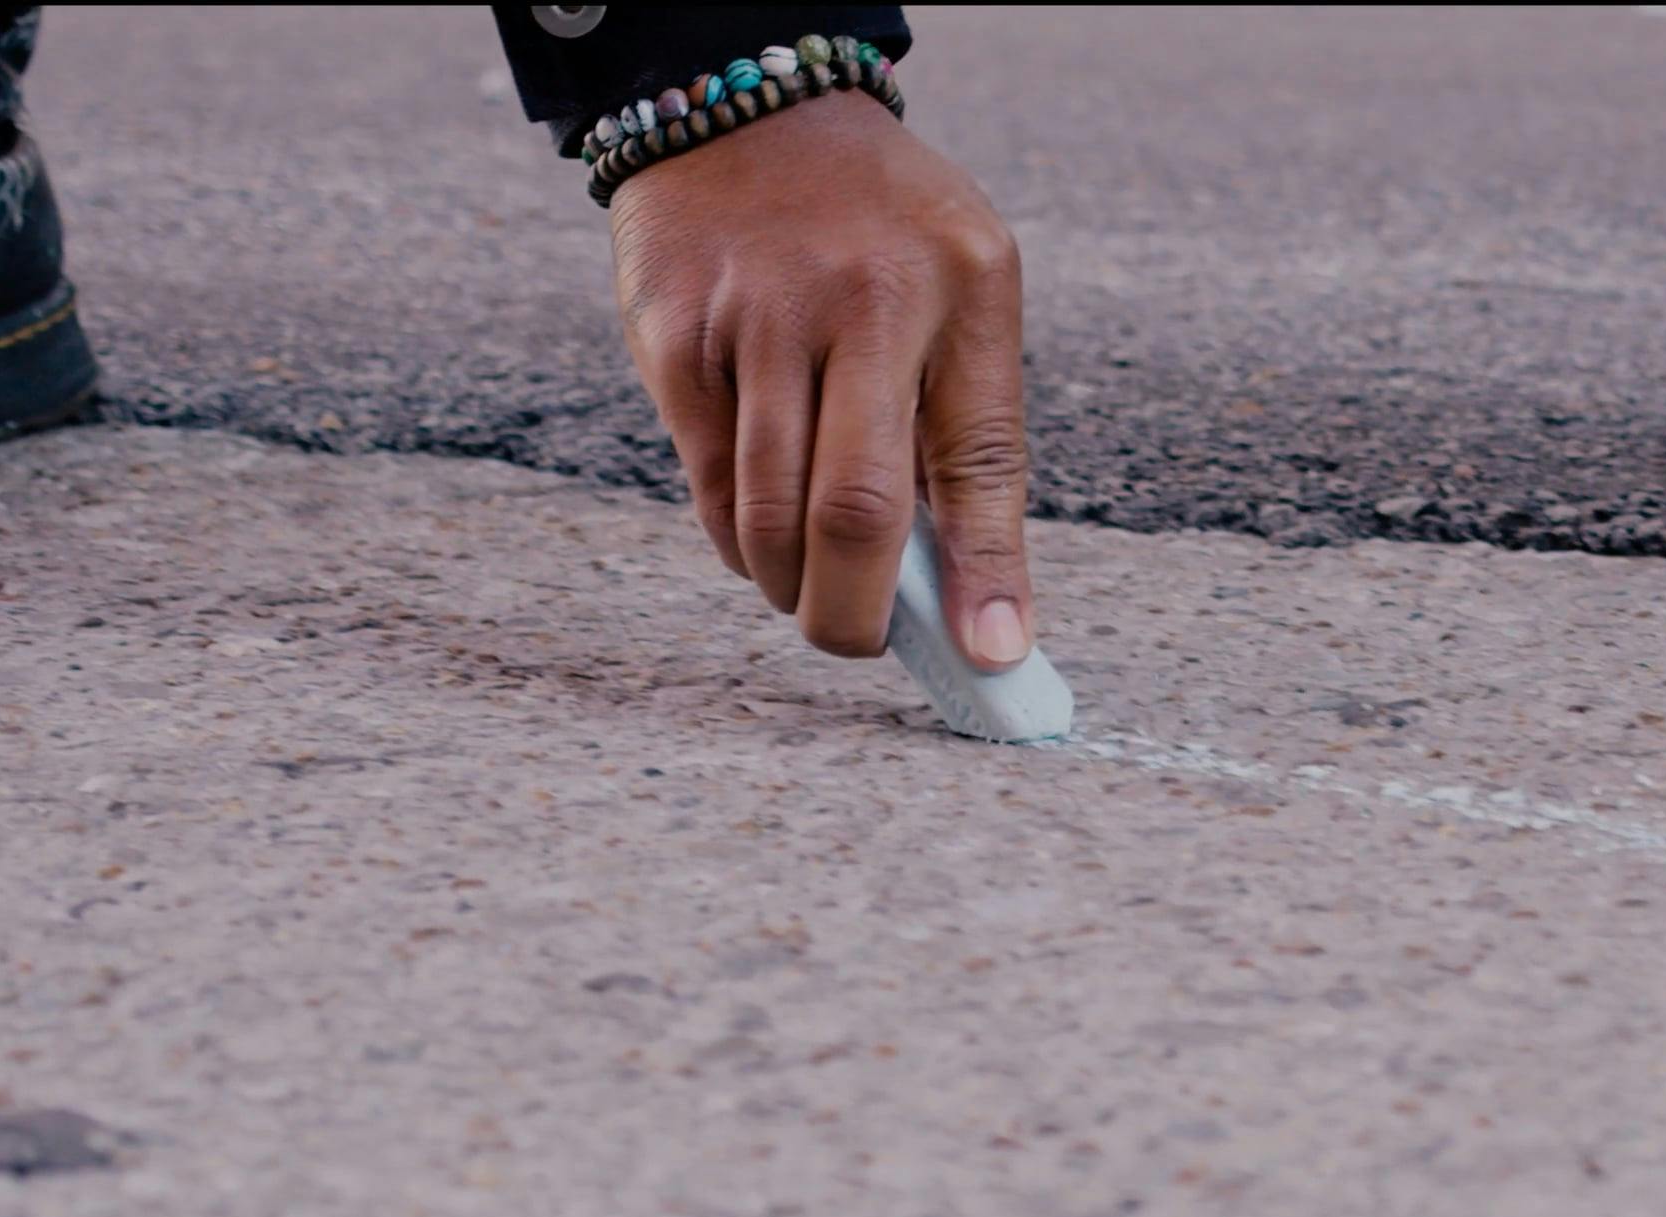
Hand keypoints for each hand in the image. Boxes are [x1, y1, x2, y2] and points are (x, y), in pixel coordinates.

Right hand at [608, 87, 1032, 666]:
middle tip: (859, 642)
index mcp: (960, 285)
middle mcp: (860, 299)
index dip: (986, 575)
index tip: (991, 660)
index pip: (983, 461)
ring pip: (769, 518)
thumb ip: (965, 428)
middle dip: (857, 614)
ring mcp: (757, 319)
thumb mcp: (960, 288)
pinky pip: (710, 485)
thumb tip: (967, 598)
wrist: (745, 106)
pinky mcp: (674, 339)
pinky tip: (758, 533)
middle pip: (856, 511)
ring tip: (808, 588)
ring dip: (790, 586)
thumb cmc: (878, 232)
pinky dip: (737, 539)